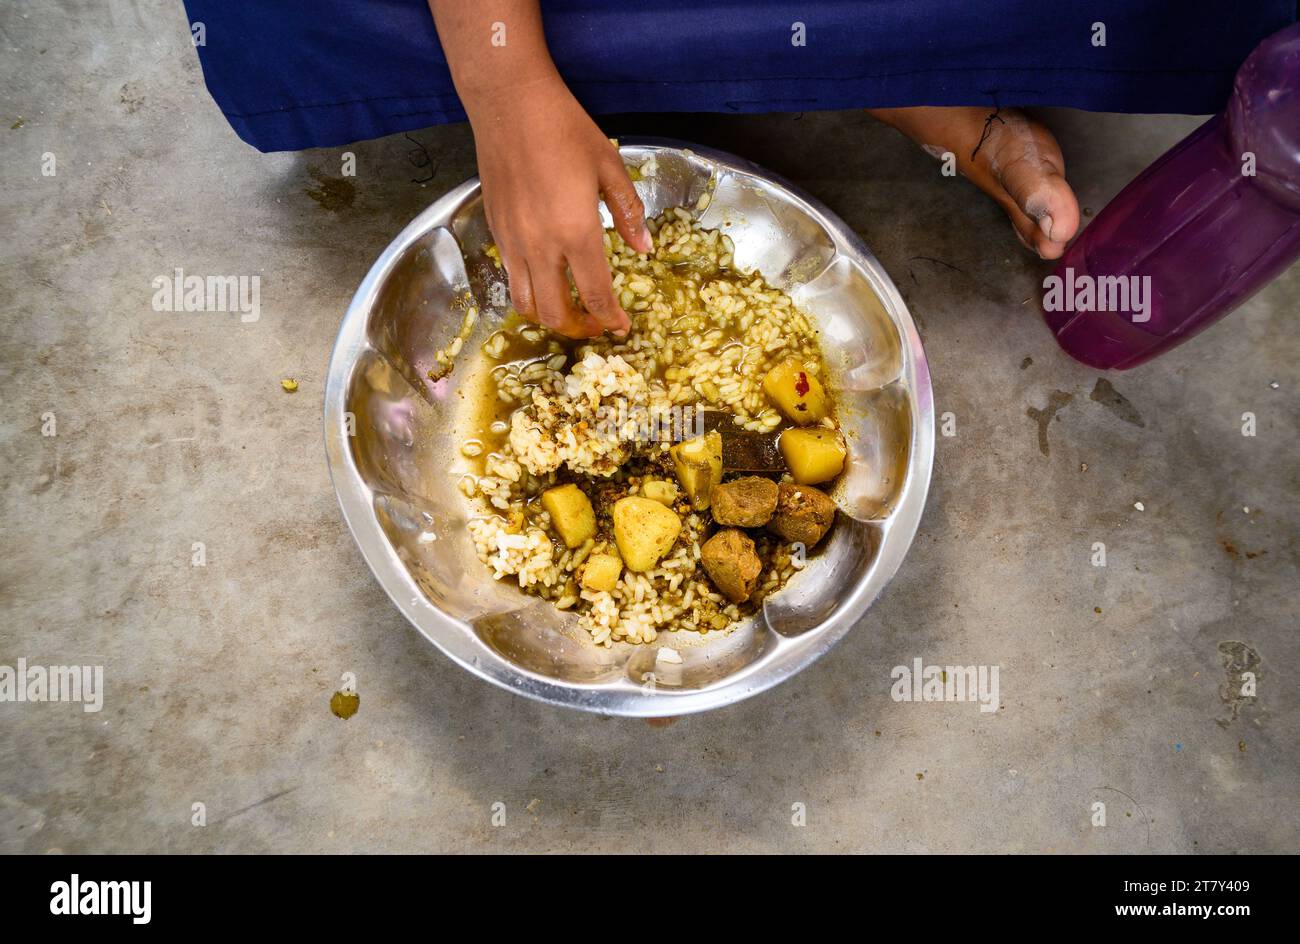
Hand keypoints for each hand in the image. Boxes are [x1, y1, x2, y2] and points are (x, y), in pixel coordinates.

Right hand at [468, 75, 652, 337]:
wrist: (509, 104)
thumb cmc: (564, 129)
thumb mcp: (609, 166)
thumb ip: (628, 212)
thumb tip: (644, 248)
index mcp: (577, 231)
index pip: (596, 295)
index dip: (611, 319)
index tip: (621, 328)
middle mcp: (541, 246)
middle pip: (556, 313)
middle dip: (579, 329)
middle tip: (596, 325)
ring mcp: (513, 242)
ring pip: (526, 304)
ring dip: (549, 316)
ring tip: (569, 310)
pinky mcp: (496, 232)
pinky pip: (511, 277)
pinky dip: (530, 291)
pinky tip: (546, 279)